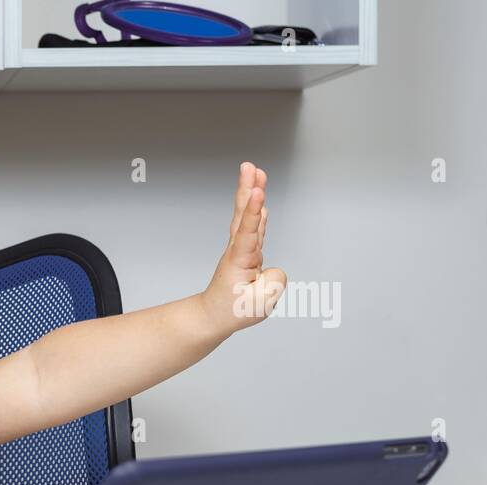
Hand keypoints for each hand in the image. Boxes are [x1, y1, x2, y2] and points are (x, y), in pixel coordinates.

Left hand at [199, 162, 286, 333]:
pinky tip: (260, 199)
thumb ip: (273, 282)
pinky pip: (254, 227)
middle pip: (243, 215)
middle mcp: (239, 251)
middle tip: (249, 166)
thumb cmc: (233, 310)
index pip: (248, 232)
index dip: (253, 212)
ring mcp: (241, 249)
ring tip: (255, 172)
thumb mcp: (259, 303)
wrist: (213, 316)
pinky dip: (257, 210)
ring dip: (251, 193)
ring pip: (247, 217)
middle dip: (247, 188)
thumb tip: (273, 268)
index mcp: (240, 261)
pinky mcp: (246, 252)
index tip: (256, 191)